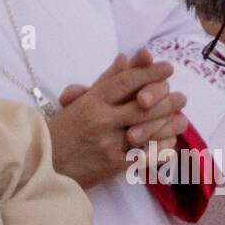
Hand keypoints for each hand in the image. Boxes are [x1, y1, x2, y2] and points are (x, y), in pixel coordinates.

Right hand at [47, 49, 189, 189]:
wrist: (43, 165)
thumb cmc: (62, 131)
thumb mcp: (80, 101)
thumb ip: (106, 80)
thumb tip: (126, 57)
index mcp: (92, 101)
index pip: (126, 81)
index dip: (150, 72)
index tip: (167, 68)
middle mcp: (101, 120)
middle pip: (143, 105)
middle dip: (167, 99)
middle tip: (182, 96)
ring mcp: (108, 144)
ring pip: (149, 130)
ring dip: (169, 124)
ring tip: (182, 119)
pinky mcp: (113, 166)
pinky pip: (145, 156)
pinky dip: (160, 149)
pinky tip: (170, 144)